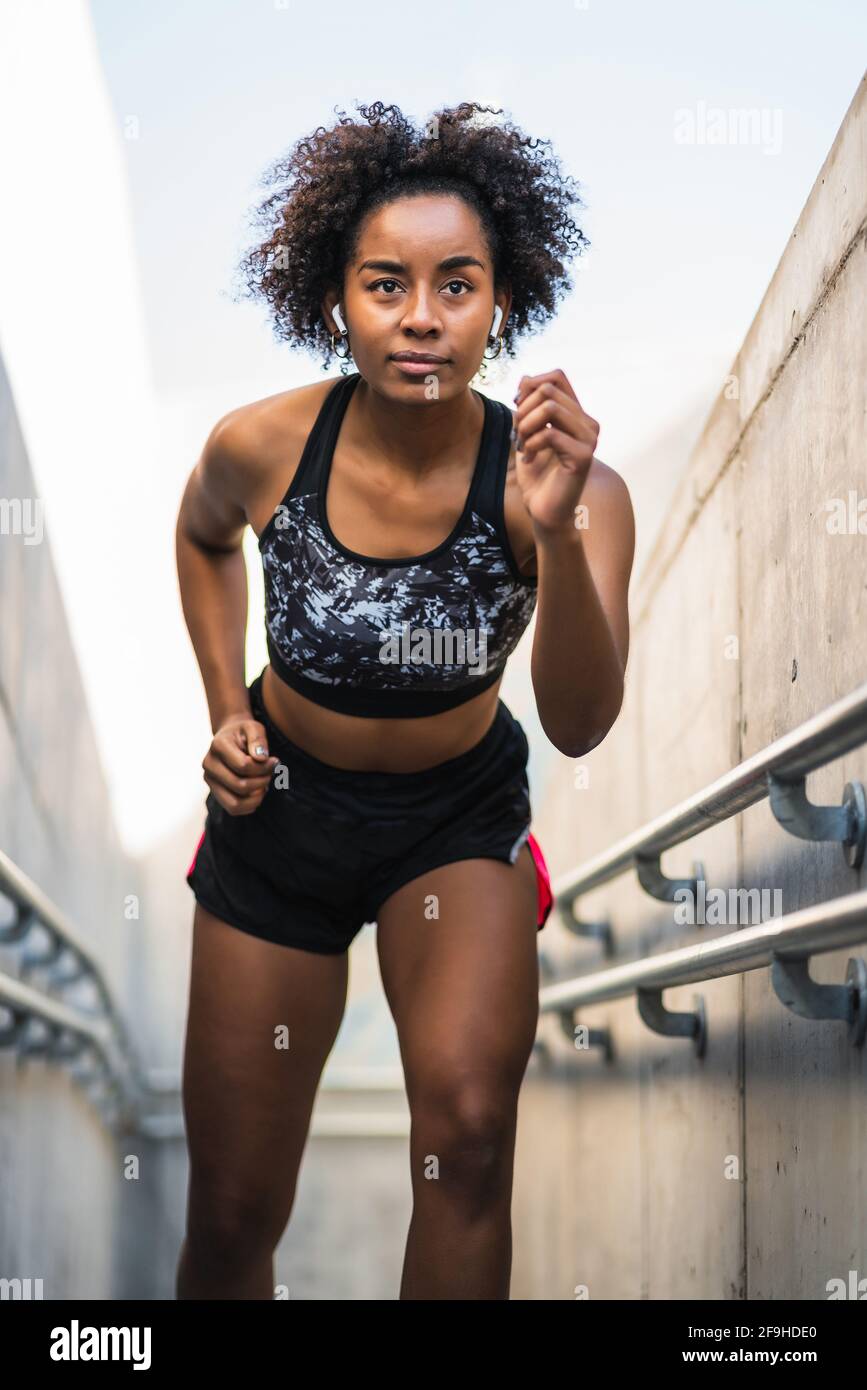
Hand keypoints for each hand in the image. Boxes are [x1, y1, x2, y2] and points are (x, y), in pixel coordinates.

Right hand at [203, 712, 278, 814]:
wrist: (231, 737)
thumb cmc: (245, 733)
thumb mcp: (254, 727)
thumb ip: (258, 739)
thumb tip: (261, 758)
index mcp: (218, 745)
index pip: (243, 766)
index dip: (264, 767)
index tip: (275, 761)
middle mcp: (209, 764)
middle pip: (240, 786)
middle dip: (262, 781)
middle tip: (271, 773)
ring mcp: (210, 780)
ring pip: (234, 803)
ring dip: (256, 798)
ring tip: (264, 785)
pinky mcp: (215, 791)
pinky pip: (233, 809)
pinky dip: (250, 805)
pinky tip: (258, 792)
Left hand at [513, 369, 599, 534]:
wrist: (544, 511)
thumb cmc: (537, 476)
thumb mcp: (526, 433)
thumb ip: (528, 406)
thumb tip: (526, 377)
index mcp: (577, 415)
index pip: (557, 377)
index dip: (531, 385)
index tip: (517, 408)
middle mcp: (588, 423)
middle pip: (549, 389)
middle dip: (523, 409)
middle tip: (517, 434)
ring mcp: (589, 439)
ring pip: (549, 406)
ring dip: (525, 424)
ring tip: (522, 444)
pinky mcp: (584, 456)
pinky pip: (550, 434)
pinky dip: (531, 444)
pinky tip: (529, 457)